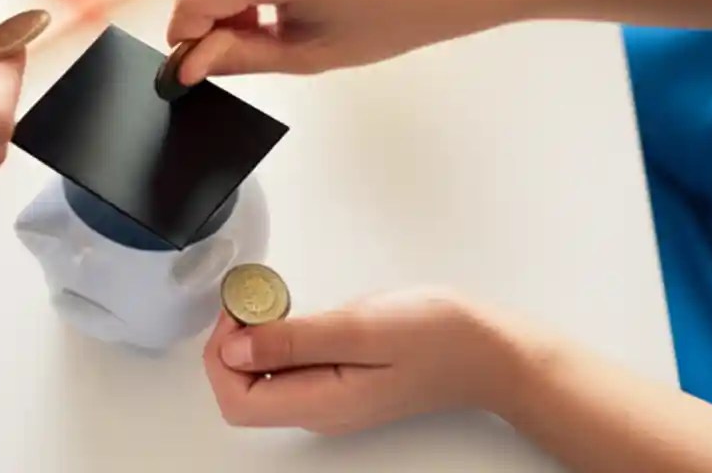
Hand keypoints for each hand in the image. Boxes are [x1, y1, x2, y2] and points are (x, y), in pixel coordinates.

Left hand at [202, 288, 521, 433]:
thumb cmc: (439, 337)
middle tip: (253, 301)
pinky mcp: (338, 379)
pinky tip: (295, 311)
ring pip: (262, 377)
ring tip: (274, 300)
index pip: (237, 401)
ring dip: (255, 336)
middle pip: (243, 391)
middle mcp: (319, 410)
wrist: (489, 350)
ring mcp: (328, 398)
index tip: (239, 312)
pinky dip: (279, 336)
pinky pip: (288, 365)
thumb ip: (294, 340)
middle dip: (232, 343)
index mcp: (321, 405)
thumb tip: (235, 349)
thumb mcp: (361, 328)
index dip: (222, 355)